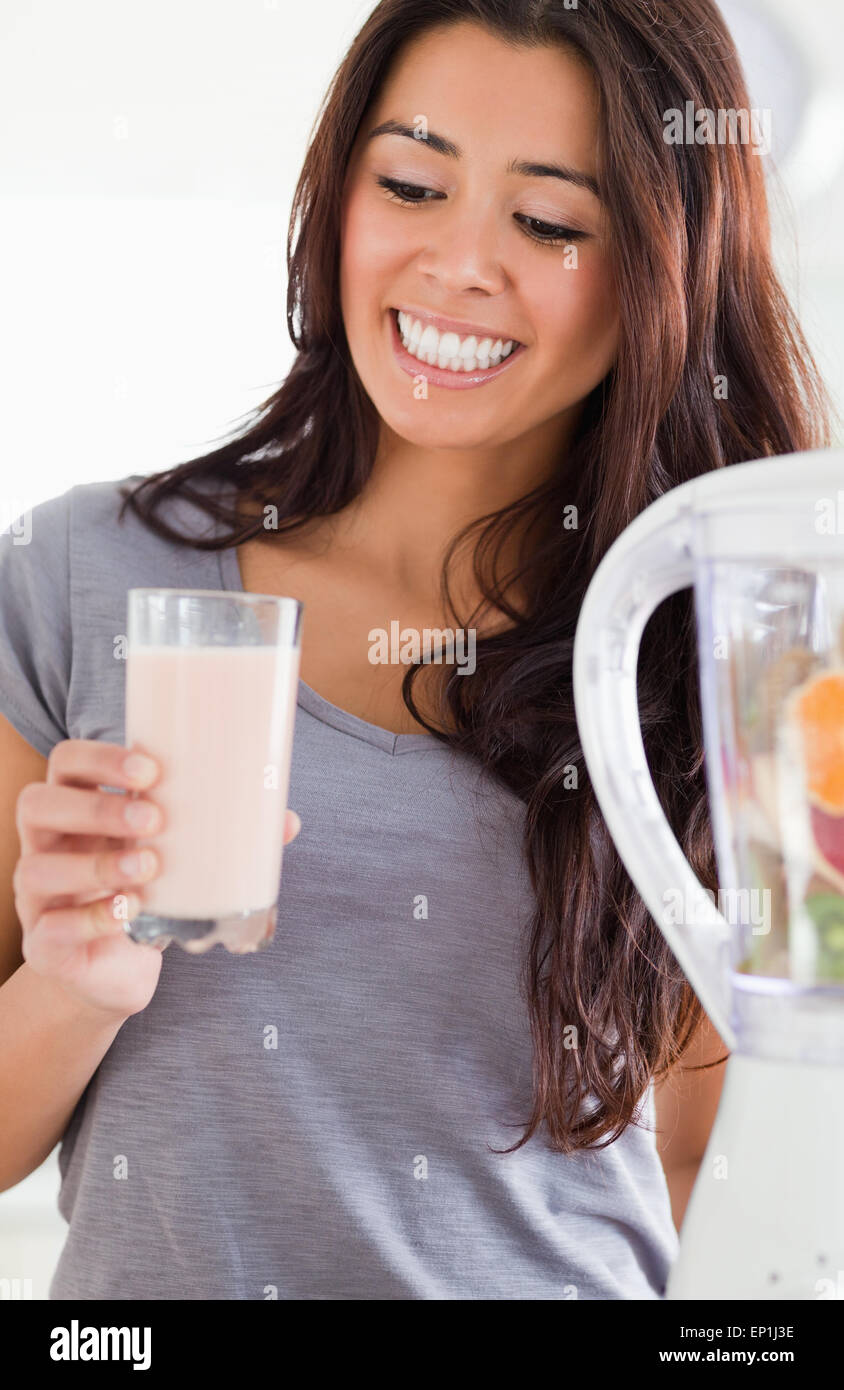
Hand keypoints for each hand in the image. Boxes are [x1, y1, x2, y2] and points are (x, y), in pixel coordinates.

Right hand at [13, 739, 300, 1019]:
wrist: (111, 971)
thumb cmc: (143, 893)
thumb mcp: (174, 858)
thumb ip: (220, 837)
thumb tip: (286, 821)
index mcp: (75, 807)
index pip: (67, 763)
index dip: (100, 759)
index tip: (150, 770)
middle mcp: (45, 844)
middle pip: (39, 804)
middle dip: (97, 808)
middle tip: (153, 819)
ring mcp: (36, 896)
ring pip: (38, 868)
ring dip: (97, 865)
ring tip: (148, 868)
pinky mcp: (44, 944)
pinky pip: (52, 928)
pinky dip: (92, 918)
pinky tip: (127, 912)